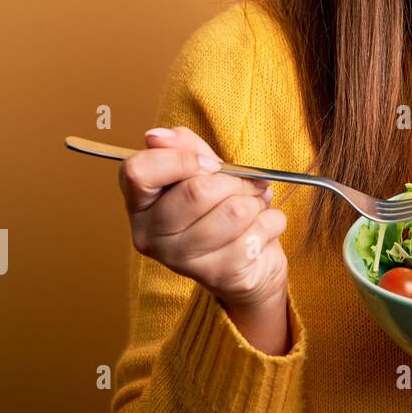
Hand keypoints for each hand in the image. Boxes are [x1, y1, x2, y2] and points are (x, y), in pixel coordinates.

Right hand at [117, 126, 289, 311]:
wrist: (250, 262)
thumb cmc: (222, 208)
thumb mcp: (203, 170)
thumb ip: (183, 147)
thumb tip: (156, 136)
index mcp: (139, 204)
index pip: (139, 171)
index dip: (182, 158)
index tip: (211, 164)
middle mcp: (150, 236)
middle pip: (197, 190)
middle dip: (236, 181)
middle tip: (248, 185)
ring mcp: (182, 261)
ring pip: (234, 211)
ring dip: (256, 202)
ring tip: (254, 206)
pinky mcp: (219, 275)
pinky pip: (259, 230)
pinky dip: (272, 221)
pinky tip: (262, 230)